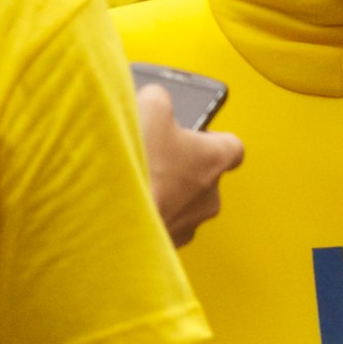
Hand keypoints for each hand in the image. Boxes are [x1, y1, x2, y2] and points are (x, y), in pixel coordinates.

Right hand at [135, 81, 242, 246]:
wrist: (110, 217)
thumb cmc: (139, 166)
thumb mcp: (150, 108)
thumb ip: (160, 99)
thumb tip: (155, 101)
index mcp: (213, 161)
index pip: (232, 147)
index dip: (212, 138)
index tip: (195, 135)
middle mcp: (208, 197)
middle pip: (204, 177)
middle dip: (180, 166)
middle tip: (154, 154)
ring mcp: (187, 225)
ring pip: (182, 204)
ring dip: (162, 193)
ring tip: (135, 180)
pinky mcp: (164, 245)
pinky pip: (161, 225)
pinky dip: (146, 214)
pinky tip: (125, 201)